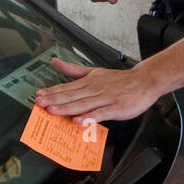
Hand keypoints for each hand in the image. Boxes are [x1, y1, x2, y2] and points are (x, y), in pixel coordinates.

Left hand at [34, 56, 161, 122]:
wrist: (145, 81)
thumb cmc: (120, 80)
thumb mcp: (94, 71)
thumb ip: (73, 69)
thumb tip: (55, 62)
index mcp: (89, 82)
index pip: (67, 87)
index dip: (52, 91)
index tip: (39, 96)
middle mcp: (95, 89)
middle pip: (72, 95)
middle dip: (55, 100)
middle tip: (40, 104)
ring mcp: (105, 99)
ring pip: (83, 104)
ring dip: (67, 108)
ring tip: (53, 111)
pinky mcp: (115, 108)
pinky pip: (100, 113)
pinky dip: (89, 117)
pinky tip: (79, 122)